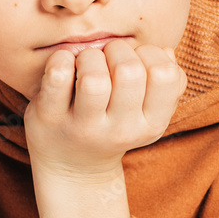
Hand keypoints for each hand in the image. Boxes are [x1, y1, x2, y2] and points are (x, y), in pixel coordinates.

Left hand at [24, 39, 187, 178]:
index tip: (135, 58)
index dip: (149, 53)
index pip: (165, 74)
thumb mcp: (148, 113)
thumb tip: (167, 52)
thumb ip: (168, 83)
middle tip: (107, 57)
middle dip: (118, 49)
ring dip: (90, 57)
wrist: (73, 168)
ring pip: (94, 78)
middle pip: (129, 70)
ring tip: (85, 63)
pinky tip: (64, 64)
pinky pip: (57, 76)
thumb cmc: (114, 125)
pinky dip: (60, 59)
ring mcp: (83, 127)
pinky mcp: (51, 118)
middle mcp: (120, 131)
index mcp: (151, 125)